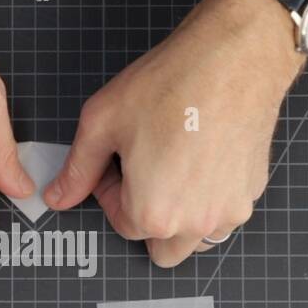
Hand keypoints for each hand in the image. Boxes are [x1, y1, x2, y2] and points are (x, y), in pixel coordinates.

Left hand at [44, 0, 305, 267]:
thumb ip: (77, 170)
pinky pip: (224, 214)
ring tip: (176, 167)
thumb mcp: (102, 123)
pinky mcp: (251, 193)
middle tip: (147, 173)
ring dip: (183, 218)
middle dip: (149, 220)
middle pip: (162, 249)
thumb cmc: (170, 85)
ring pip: (196, 238)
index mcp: (152, 214)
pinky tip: (205, 157)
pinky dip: (211, 199)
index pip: (123, 226)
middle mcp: (194, 223)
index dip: (114, 194)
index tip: (120, 162)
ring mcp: (229, 211)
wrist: (234, 57)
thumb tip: (57, 198)